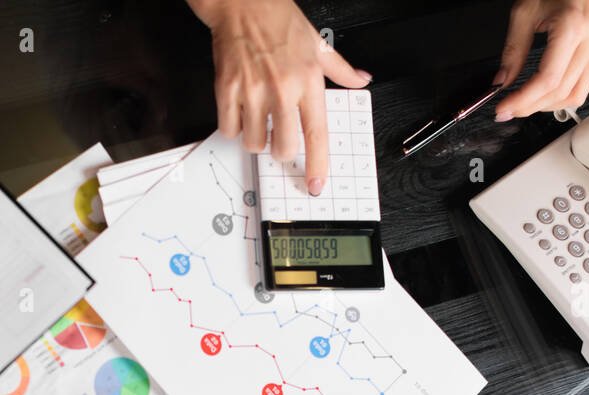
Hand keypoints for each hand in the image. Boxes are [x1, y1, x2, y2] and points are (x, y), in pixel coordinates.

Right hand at [189, 0, 370, 194]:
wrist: (243, 2)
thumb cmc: (278, 20)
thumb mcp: (317, 43)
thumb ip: (340, 68)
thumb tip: (361, 79)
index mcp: (307, 81)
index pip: (317, 134)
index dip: (317, 165)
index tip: (315, 184)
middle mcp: (282, 89)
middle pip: (282, 147)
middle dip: (280, 149)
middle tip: (278, 135)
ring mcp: (252, 91)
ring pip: (253, 143)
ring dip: (255, 138)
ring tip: (257, 118)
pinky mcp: (227, 89)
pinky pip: (229, 129)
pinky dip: (233, 126)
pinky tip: (240, 110)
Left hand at [493, 0, 588, 120]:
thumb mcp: (525, 12)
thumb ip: (512, 51)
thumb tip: (501, 82)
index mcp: (572, 27)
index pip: (548, 80)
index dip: (523, 100)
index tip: (503, 108)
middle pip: (559, 92)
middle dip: (529, 107)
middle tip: (507, 110)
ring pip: (573, 97)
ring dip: (544, 107)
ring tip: (523, 105)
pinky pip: (583, 88)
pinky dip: (560, 99)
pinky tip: (543, 96)